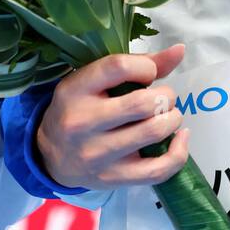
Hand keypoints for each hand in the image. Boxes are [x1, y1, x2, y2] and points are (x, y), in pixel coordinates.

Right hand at [37, 44, 189, 189]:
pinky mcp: (112, 178)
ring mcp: (98, 154)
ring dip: (173, 119)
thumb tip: (179, 50)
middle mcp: (83, 122)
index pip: (119, 67)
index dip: (146, 66)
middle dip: (166, 96)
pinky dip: (178, 152)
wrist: (50, 156)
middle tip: (163, 98)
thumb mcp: (93, 80)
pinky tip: (179, 137)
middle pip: (142, 103)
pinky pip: (157, 169)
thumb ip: (136, 64)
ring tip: (167, 115)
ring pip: (153, 132)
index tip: (149, 73)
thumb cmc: (80, 108)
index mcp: (76, 90)